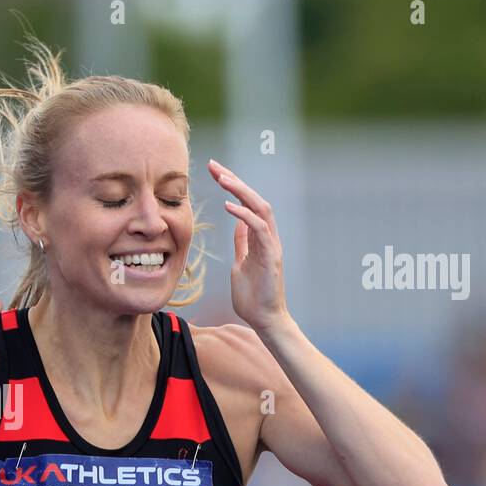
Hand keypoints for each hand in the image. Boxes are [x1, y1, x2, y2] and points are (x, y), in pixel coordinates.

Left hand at [209, 159, 291, 333]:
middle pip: (254, 199)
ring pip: (260, 208)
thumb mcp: (241, 263)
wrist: (265, 320)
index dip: (232, 185)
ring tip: (222, 178)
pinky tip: (229, 206)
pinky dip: (245, 215)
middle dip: (234, 179)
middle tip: (214, 165)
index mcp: (259, 237)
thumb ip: (242, 243)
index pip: (246, 203)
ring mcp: (271, 245)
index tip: (214, 171)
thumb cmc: (253, 297)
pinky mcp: (271, 256)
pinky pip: (260, 228)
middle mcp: (268, 236)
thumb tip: (238, 225)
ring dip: (241, 191)